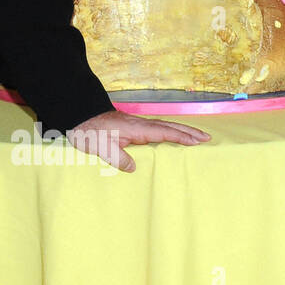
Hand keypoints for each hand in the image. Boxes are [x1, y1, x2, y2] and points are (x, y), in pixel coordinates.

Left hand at [66, 109, 208, 172]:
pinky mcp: (130, 128)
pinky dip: (168, 132)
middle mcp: (139, 125)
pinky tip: (171, 138)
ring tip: (197, 137)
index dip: (181, 137)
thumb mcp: (100, 147)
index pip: (163, 133)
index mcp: (136, 129)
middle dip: (188, 132)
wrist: (77, 116)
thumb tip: (134, 168)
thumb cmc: (88, 131)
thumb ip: (116, 157)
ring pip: (163, 127)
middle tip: (207, 137)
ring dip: (180, 131)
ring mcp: (135, 125)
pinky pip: (155, 130)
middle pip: (168, 127)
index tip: (198, 141)